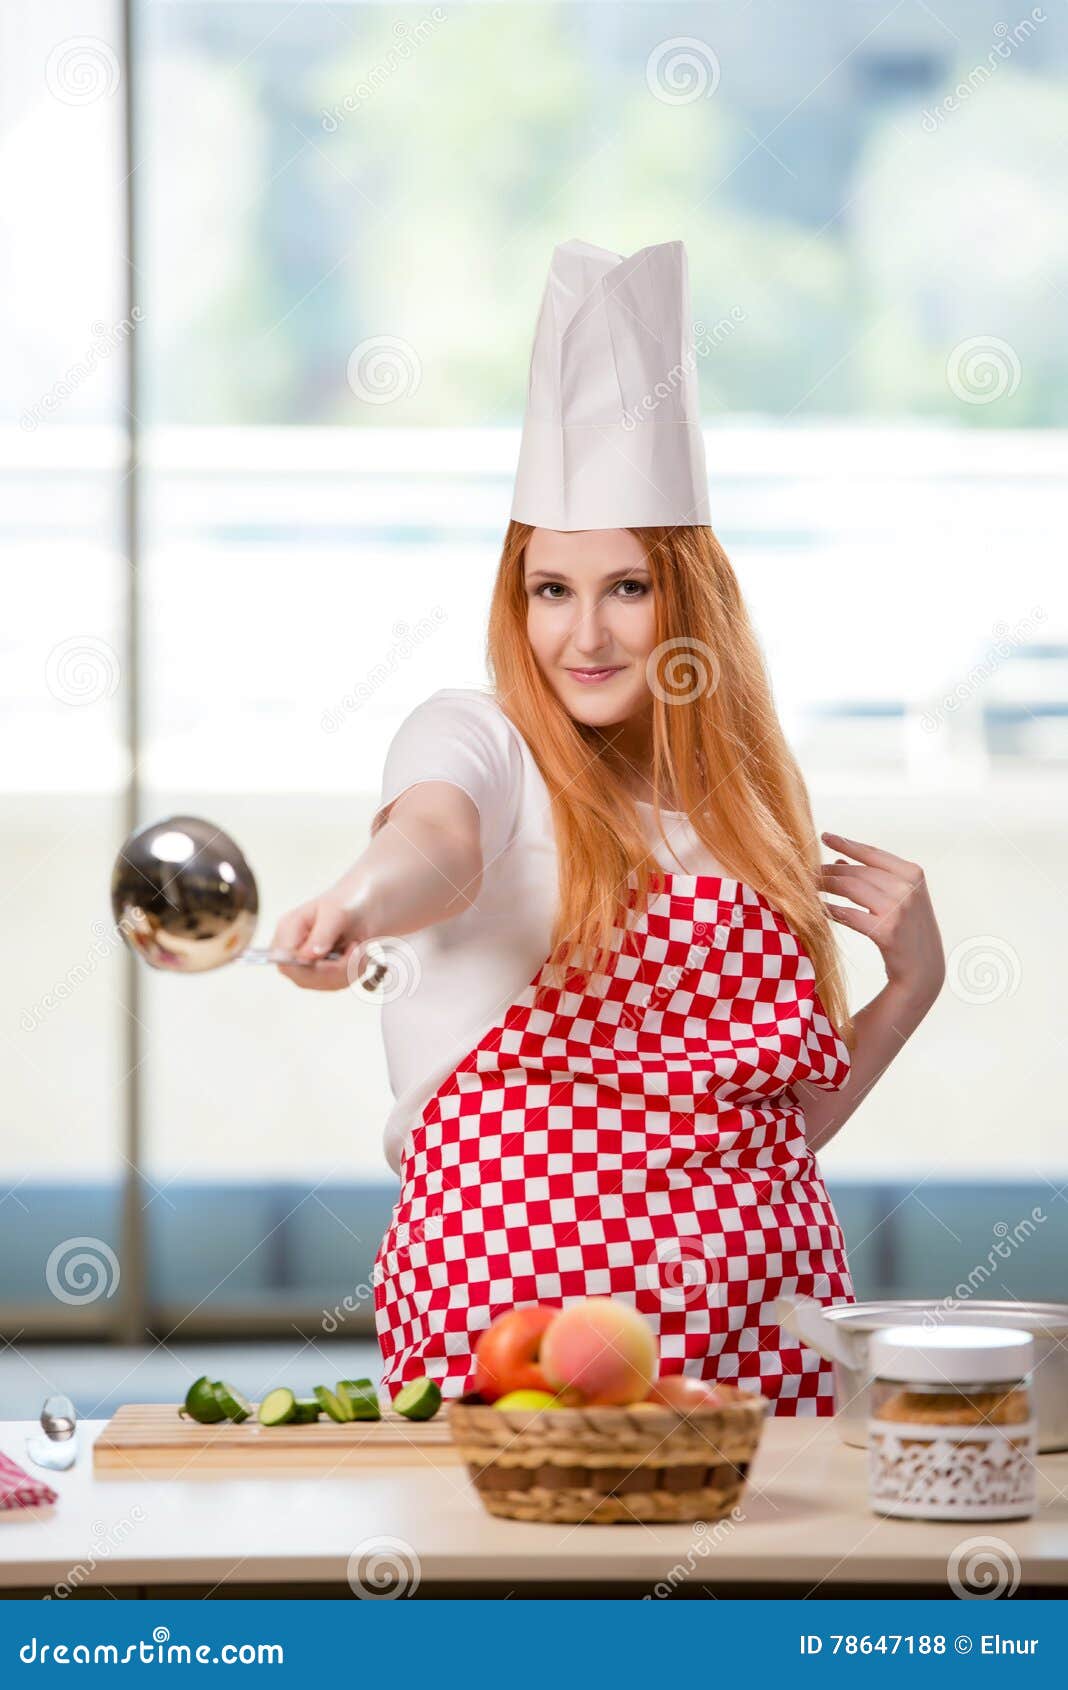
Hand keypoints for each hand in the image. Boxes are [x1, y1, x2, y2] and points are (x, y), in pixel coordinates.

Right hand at [271, 891, 371, 992]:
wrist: (366, 905)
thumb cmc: (348, 902)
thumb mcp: (337, 912)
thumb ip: (322, 933)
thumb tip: (307, 956)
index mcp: (288, 930)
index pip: (285, 961)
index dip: (308, 966)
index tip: (338, 952)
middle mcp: (292, 951)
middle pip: (303, 978)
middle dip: (336, 969)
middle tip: (357, 948)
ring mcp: (306, 966)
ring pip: (325, 984)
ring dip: (349, 968)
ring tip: (358, 945)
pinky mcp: (322, 975)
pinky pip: (337, 984)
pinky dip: (353, 970)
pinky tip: (357, 952)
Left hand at [819, 831, 944, 1010]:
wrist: (924, 970)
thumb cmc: (909, 932)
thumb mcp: (900, 899)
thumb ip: (874, 878)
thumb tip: (840, 860)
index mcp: (912, 874)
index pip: (872, 853)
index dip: (846, 843)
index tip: (825, 836)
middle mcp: (907, 887)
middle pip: (857, 871)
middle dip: (829, 870)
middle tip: (808, 871)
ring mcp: (898, 909)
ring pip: (850, 888)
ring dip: (826, 885)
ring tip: (808, 887)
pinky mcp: (887, 931)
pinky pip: (850, 914)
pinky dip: (831, 910)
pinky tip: (819, 910)